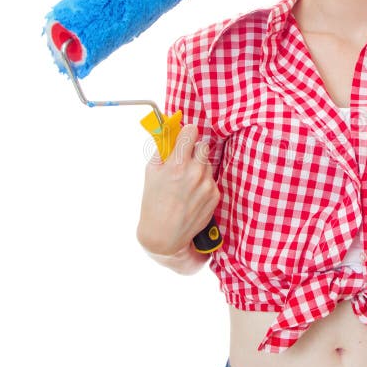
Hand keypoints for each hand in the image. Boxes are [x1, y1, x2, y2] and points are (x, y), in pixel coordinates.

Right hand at [136, 124, 219, 254]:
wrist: (164, 235)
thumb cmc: (153, 202)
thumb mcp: (150, 172)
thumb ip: (162, 150)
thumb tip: (168, 132)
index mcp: (177, 164)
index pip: (191, 131)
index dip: (187, 132)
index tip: (185, 135)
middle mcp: (196, 172)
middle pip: (203, 146)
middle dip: (194, 150)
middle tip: (184, 160)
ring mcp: (208, 184)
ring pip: (208, 163)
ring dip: (199, 167)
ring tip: (186, 183)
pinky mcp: (215, 195)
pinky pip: (211, 180)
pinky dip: (204, 183)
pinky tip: (192, 194)